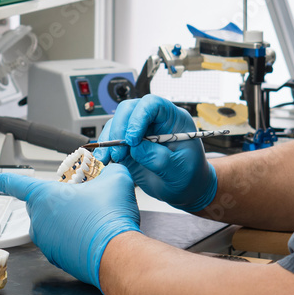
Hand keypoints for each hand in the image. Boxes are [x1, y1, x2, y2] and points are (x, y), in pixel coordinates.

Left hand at [0, 165, 138, 290]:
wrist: (116, 254)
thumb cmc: (109, 218)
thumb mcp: (116, 179)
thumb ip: (109, 170)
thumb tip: (111, 172)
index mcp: (46, 196)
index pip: (19, 184)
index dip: (7, 180)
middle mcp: (40, 219)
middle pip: (39, 204)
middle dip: (55, 200)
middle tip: (78, 199)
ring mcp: (46, 241)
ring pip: (50, 224)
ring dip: (64, 220)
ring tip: (89, 219)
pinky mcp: (57, 258)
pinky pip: (59, 242)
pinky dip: (70, 238)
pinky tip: (90, 235)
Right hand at [95, 95, 217, 212]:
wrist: (185, 190)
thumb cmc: (189, 176)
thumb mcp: (178, 170)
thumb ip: (158, 158)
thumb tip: (135, 148)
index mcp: (173, 119)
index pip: (153, 104)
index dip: (139, 117)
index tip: (133, 139)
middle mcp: (154, 121)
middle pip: (130, 109)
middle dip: (119, 128)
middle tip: (118, 152)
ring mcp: (140, 131)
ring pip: (117, 122)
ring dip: (109, 139)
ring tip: (109, 159)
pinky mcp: (128, 144)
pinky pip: (112, 138)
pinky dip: (105, 148)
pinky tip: (105, 160)